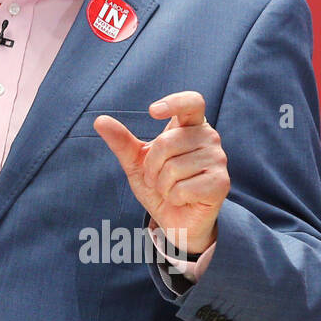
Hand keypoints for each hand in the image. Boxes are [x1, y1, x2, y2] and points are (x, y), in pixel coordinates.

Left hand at [94, 91, 228, 256]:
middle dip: (152, 166)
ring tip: (171, 189)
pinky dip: (173, 198)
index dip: (174, 102)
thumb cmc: (160, 185)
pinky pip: (183, 188)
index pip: (192, 101)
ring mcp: (218, 159)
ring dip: (162, 185)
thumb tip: (99, 120)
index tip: (152, 112)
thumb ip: (121, 142)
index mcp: (190, 126)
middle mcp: (209, 137)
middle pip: (167, 142)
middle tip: (157, 178)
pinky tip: (182, 199)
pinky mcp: (221, 183)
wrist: (177, 219)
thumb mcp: (136, 162)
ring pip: (173, 168)